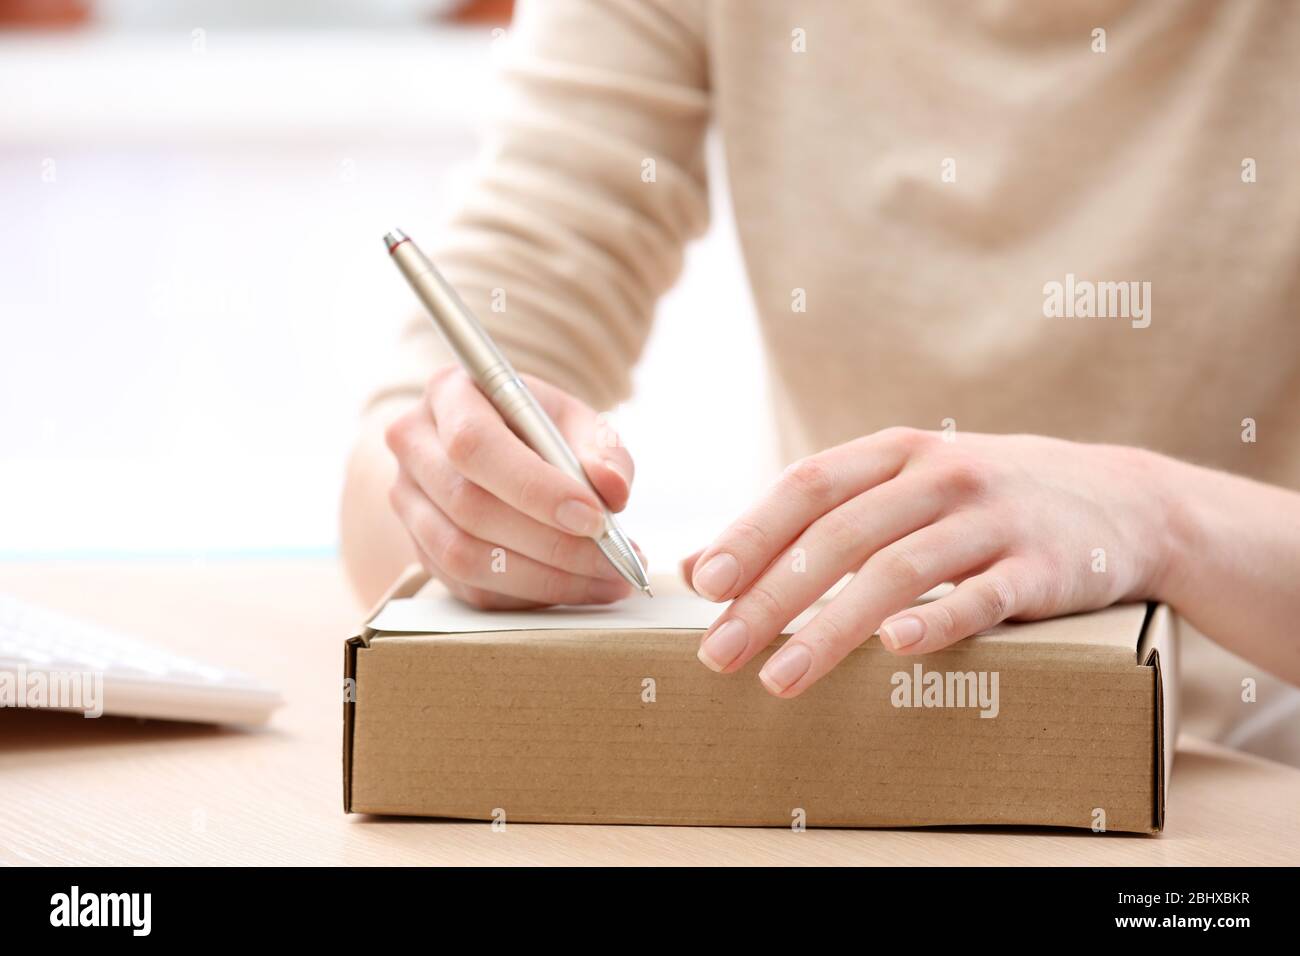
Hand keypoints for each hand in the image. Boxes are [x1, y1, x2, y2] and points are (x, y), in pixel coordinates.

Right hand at [384, 365, 636, 608]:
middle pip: (467, 505)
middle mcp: (414, 444)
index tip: (594, 519)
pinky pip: (468, 587)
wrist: (512, 449)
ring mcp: (408, 501)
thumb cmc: (547, 431)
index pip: (475, 444)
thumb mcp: (580, 424)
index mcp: (450, 393)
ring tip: (605, 580)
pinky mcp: (420, 549)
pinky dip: (528, 596)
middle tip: (613, 559)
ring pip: (463, 555)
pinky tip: (576, 588)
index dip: (534, 488)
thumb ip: (603, 451)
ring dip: (543, 579)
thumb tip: (612, 488)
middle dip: (551, 542)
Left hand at [686, 428, 1173, 696]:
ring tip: (781, 679)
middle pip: (841, 535)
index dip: (752, 533)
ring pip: (899, 569)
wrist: (1124, 498)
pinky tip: (894, 647)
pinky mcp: (1043, 566)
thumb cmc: (982, 501)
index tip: (704, 585)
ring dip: (832, 627)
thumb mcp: (903, 487)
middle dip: (773, 597)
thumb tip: (701, 566)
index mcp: (896, 453)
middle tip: (721, 652)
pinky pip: (984, 596)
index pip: (807, 486)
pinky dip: (938, 619)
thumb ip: (814, 519)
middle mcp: (940, 475)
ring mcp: (994, 518)